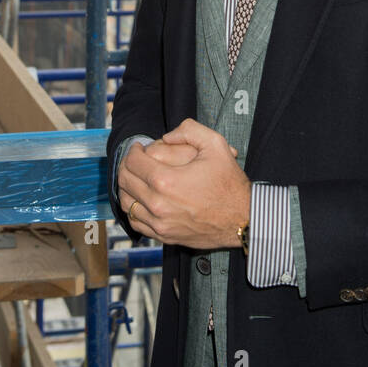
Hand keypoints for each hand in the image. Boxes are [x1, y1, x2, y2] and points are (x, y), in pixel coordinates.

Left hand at [118, 118, 248, 249]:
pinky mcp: (164, 236)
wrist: (242, 218)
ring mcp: (159, 223)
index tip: (138, 147)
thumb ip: (189, 130)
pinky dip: (133, 209)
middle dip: (126, 166)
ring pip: (126, 203)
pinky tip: (141, 199)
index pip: (133, 162)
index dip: (133, 150)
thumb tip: (166, 136)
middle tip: (134, 159)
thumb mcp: (215, 145)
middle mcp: (158, 204)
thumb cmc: (229, 183)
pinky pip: (136, 222)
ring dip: (127, 187)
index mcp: (166, 180)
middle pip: (125, 181)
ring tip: (136, 177)